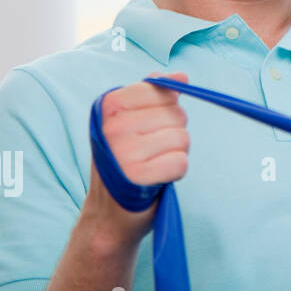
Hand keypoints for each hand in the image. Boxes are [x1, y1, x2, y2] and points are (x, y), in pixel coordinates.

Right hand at [82, 72, 189, 247]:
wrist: (108, 214)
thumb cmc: (124, 162)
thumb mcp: (130, 122)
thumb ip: (153, 94)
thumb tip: (180, 76)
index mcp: (108, 106)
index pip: (162, 90)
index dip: (165, 110)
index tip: (146, 128)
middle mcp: (112, 126)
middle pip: (177, 114)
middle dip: (171, 133)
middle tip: (149, 152)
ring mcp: (123, 151)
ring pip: (182, 138)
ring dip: (175, 153)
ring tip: (151, 165)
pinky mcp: (138, 176)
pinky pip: (181, 162)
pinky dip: (174, 173)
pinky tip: (155, 179)